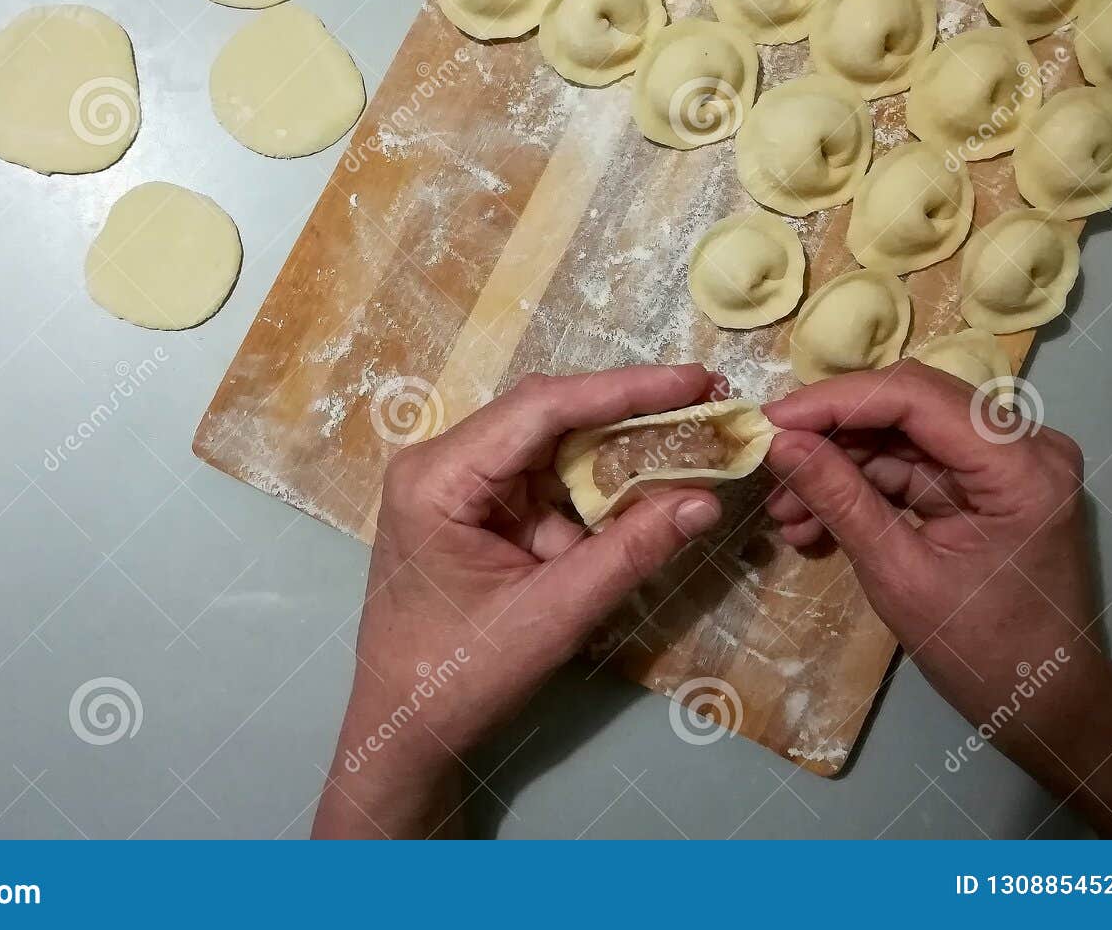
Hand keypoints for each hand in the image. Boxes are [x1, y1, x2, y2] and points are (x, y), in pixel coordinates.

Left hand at [313, 364, 724, 838]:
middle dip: (631, 411)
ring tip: (692, 437)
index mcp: (439, 476)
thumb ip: (629, 552)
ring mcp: (461, 483)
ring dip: (622, 447)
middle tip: (708, 400)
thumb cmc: (460, 676)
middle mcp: (444, 462)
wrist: (403, 730)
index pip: (542, 407)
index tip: (694, 380)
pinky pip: (549, 480)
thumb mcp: (553, 615)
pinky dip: (600, 487)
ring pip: (555, 444)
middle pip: (550, 415)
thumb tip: (706, 500)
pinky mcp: (481, 509)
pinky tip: (652, 485)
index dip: (625, 390)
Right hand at [764, 359, 1096, 730]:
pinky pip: (916, 467)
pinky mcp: (990, 484)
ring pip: (905, 436)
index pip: (916, 396)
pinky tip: (813, 519)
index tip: (769, 421)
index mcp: (1021, 465)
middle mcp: (1025, 445)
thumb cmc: (984, 653)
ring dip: (841, 467)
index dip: (836, 400)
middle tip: (768, 460)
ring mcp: (1009, 463)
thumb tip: (778, 443)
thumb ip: (841, 499)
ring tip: (784, 512)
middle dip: (832, 433)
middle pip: (910, 405)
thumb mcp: (900, 576)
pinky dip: (865, 489)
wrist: (1045, 707)